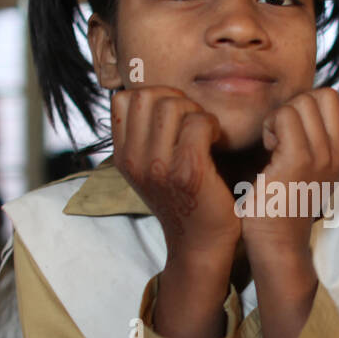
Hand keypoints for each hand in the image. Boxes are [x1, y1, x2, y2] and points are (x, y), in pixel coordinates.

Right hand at [111, 87, 240, 253]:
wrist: (199, 244)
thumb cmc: (183, 199)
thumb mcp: (150, 168)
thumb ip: (145, 135)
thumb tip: (155, 94)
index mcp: (123, 156)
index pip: (122, 98)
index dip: (151, 95)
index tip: (171, 115)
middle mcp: (134, 160)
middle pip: (146, 95)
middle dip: (175, 98)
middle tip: (192, 120)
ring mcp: (158, 166)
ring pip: (172, 105)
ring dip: (195, 110)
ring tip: (204, 131)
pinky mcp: (188, 171)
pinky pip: (198, 123)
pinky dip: (211, 124)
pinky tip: (216, 140)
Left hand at [240, 87, 338, 256]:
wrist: (276, 241)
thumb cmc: (283, 203)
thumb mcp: (312, 170)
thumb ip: (318, 140)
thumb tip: (305, 104)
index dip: (316, 107)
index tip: (299, 133)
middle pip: (325, 94)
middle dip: (299, 105)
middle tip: (284, 136)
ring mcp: (322, 156)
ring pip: (303, 101)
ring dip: (281, 115)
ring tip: (274, 144)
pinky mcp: (298, 159)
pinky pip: (284, 115)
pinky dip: (270, 125)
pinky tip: (268, 150)